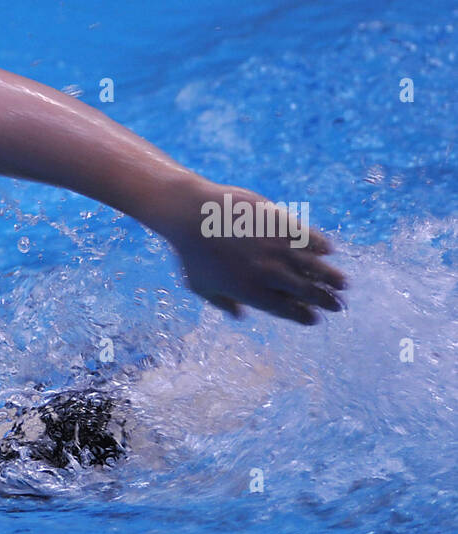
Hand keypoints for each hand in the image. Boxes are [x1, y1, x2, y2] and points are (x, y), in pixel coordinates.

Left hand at [152, 180, 347, 324]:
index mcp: (250, 292)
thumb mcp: (200, 286)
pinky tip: (328, 250)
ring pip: (313, 266)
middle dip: (325, 301)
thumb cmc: (190, 254)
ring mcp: (276, 246)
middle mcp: (268, 272)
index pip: (286, 309)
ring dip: (331, 277)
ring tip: (344, 285)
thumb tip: (241, 316)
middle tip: (337, 306)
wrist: (191, 214)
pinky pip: (307, 236)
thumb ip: (223, 304)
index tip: (315, 319)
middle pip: (305, 291)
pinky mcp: (280, 222)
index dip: (303, 316)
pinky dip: (321, 244)